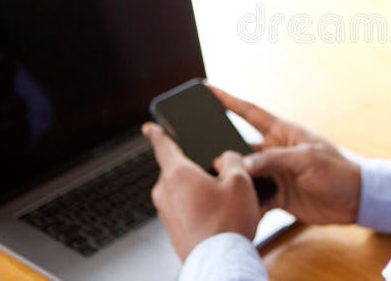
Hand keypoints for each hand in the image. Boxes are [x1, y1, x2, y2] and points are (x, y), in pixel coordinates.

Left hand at [142, 122, 260, 260]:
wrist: (220, 264)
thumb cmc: (228, 223)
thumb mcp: (241, 181)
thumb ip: (232, 159)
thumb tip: (225, 159)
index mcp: (177, 174)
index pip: (164, 146)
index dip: (158, 133)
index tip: (150, 128)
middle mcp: (165, 192)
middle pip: (181, 169)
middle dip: (199, 169)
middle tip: (222, 175)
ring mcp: (166, 212)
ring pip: (184, 190)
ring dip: (201, 190)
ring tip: (226, 201)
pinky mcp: (172, 228)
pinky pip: (185, 208)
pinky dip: (200, 207)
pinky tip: (219, 216)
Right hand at [209, 85, 361, 224]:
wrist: (357, 199)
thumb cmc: (339, 170)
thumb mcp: (307, 160)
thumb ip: (275, 160)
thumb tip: (242, 164)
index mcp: (283, 133)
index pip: (250, 112)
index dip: (228, 100)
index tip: (207, 88)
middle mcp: (275, 151)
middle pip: (239, 145)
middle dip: (218, 146)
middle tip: (191, 147)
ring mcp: (275, 173)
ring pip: (244, 173)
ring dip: (229, 177)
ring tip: (206, 181)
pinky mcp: (278, 195)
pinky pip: (254, 197)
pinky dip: (243, 201)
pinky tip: (230, 206)